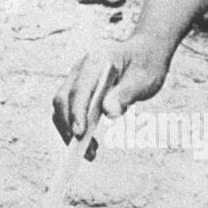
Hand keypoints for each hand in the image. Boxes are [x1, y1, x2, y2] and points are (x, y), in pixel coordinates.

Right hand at [51, 35, 172, 142]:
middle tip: (87, 153)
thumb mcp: (144, 80)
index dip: (76, 112)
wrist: (144, 53)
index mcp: (95, 60)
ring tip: (90, 154)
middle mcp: (80, 68)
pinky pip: (68, 110)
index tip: (80, 134)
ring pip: (61, 106)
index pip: (79, 88)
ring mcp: (76, 78)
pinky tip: (89, 144)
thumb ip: (127, 94)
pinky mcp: (77, 89)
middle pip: (63, 99)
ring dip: (70, 130)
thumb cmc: (146, 65)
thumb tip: (110, 113)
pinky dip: (74, 127)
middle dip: (69, 127)